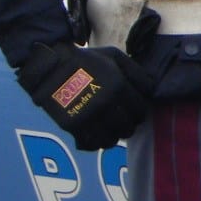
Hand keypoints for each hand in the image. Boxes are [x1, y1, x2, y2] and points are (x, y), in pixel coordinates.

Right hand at [14, 40, 155, 150]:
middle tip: (123, 121)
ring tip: (111, 129)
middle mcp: (105, 104)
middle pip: (128, 127)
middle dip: (128, 125)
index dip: (140, 112)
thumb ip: (136, 72)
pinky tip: (98, 135)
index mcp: (118, 86)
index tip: (134, 111)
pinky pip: (92, 144)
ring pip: (112, 140)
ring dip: (114, 136)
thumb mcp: (115, 56)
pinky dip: (98, 143)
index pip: (140, 110)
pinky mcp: (73, 126)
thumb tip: (150, 89)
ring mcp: (89, 116)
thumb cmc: (86, 60)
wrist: (50, 66)